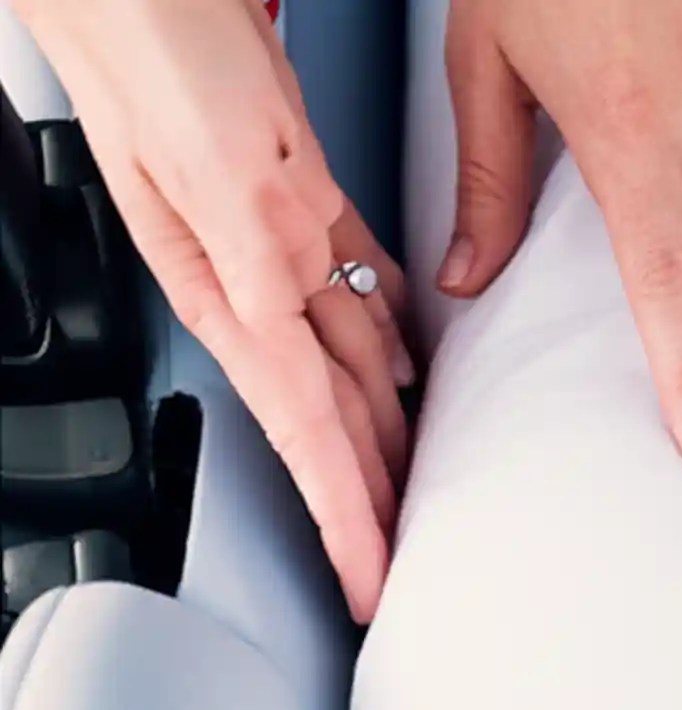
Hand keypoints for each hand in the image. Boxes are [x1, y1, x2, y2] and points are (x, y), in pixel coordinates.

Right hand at [13, 0, 414, 621]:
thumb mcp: (218, 168)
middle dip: (366, 492)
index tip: (367, 572)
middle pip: (332, 412)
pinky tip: (396, 353)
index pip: (307, 428)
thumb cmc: (157, 47)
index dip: (343, 508)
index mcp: (236, 286)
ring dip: (380, 423)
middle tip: (395, 551)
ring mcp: (280, 237)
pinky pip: (355, 283)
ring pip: (347, 356)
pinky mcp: (300, 193)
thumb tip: (281, 333)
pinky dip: (382, 331)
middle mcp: (259, 275)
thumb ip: (255, 257)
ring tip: (410, 477)